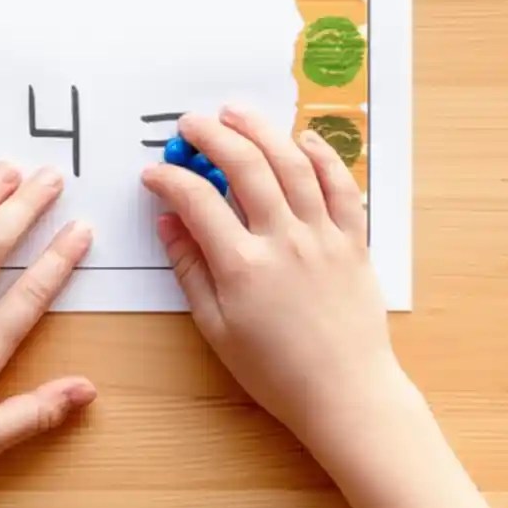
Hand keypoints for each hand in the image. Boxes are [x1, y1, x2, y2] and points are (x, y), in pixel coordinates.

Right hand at [142, 107, 402, 443]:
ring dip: (261, 131)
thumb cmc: (276, 371)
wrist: (345, 393)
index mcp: (243, 267)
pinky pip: (341, 186)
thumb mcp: (217, 329)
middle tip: (190, 125)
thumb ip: (191, 271)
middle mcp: (284, 241)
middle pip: (245, 166)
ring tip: (235, 113)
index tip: (154, 173)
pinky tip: (302, 139)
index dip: (169, 179)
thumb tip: (169, 225)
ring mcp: (323, 237)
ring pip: (292, 164)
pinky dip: (322, 156)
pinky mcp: (353, 241)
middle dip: (211, 136)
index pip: (197, 201)